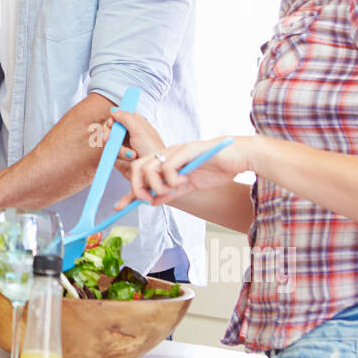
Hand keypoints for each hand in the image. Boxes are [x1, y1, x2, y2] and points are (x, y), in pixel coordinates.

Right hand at [89, 109, 164, 179]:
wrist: (155, 172)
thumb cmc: (152, 150)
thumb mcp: (140, 130)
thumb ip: (126, 118)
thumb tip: (113, 110)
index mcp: (136, 125)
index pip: (120, 116)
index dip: (114, 118)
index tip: (111, 122)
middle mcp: (129, 134)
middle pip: (111, 128)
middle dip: (109, 133)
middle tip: (108, 137)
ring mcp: (123, 146)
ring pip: (110, 142)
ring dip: (119, 149)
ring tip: (132, 154)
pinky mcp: (119, 158)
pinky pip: (111, 154)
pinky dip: (119, 157)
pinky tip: (130, 159)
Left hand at [114, 127, 254, 209]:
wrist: (239, 158)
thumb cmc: (217, 168)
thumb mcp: (189, 185)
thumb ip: (171, 192)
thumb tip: (153, 201)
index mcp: (166, 161)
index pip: (139, 173)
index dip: (128, 191)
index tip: (119, 207)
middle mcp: (167, 153)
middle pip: (137, 168)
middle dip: (138, 188)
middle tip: (149, 199)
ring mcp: (176, 151)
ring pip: (148, 168)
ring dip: (156, 186)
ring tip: (171, 190)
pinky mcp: (187, 150)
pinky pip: (168, 167)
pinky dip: (171, 180)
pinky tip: (183, 182)